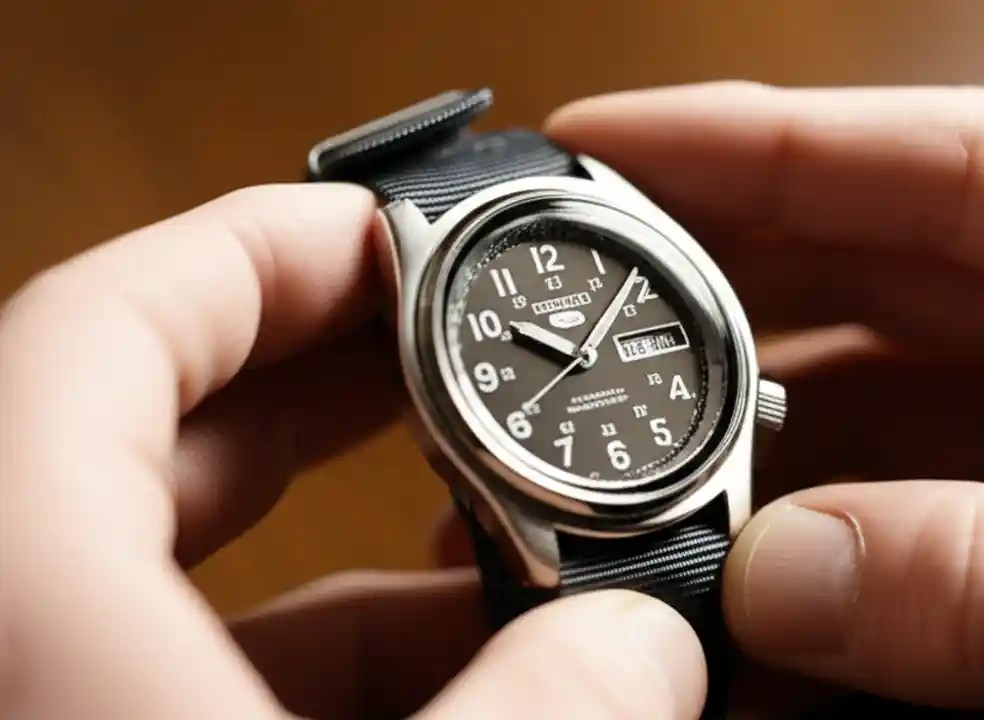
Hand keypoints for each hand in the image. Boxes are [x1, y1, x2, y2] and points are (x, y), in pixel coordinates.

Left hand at [0, 186, 705, 718]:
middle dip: (327, 376)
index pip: (104, 331)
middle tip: (458, 349)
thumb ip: (542, 707)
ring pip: (183, 565)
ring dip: (360, 538)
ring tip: (514, 538)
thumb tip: (650, 640)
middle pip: (149, 428)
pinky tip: (460, 661)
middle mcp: (11, 635)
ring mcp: (46, 690)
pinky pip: (194, 660)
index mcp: (25, 603)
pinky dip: (329, 651)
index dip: (259, 252)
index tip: (388, 239)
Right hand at [537, 82, 983, 716]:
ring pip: (865, 412)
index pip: (957, 162)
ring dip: (736, 446)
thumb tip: (795, 577)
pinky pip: (895, 528)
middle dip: (712, 292)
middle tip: (556, 321)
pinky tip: (715, 591)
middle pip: (876, 275)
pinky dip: (800, 561)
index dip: (765, 143)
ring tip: (602, 472)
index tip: (605, 142)